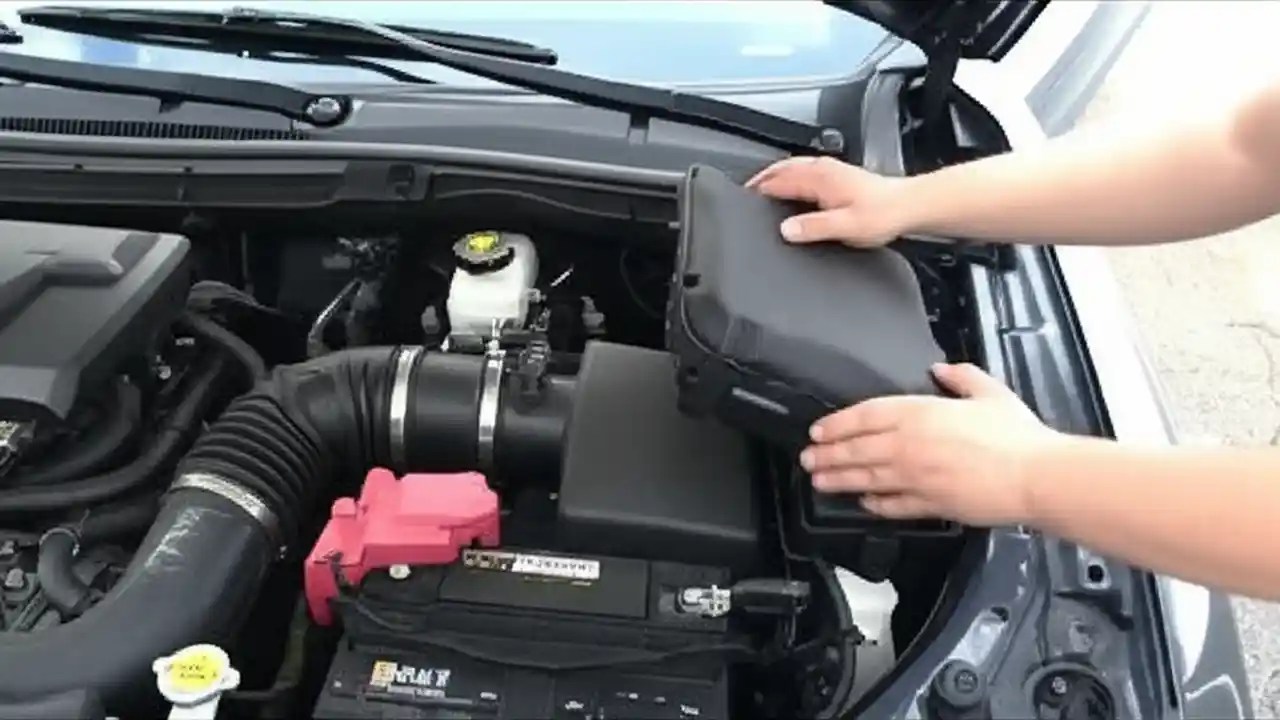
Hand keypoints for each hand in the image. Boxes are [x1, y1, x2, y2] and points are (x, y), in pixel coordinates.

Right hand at [745, 156, 909, 247]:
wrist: (908, 206)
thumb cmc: (882, 214)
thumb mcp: (846, 226)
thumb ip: (813, 227)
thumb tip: (786, 230)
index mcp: (820, 178)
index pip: (778, 180)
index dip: (758, 189)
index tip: (743, 197)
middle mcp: (823, 169)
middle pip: (783, 168)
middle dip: (762, 177)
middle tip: (746, 189)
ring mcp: (831, 170)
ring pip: (794, 167)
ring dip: (776, 174)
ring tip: (762, 186)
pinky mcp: (838, 175)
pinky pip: (805, 170)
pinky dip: (791, 176)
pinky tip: (793, 187)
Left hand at [798, 363, 1065, 525]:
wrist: (1035, 476)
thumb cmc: (1017, 435)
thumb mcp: (988, 392)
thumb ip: (960, 377)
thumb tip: (940, 369)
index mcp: (920, 413)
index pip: (865, 415)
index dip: (837, 423)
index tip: (818, 431)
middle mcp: (909, 445)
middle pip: (856, 449)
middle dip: (827, 454)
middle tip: (807, 459)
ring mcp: (916, 477)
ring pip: (866, 478)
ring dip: (838, 479)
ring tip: (819, 481)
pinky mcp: (929, 504)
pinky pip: (893, 504)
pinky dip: (874, 503)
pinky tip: (863, 502)